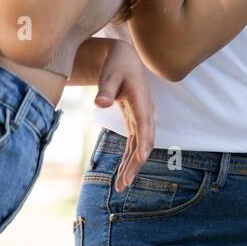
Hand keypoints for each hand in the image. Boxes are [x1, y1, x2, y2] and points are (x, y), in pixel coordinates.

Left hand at [92, 40, 154, 191]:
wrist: (125, 59)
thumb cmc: (117, 65)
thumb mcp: (109, 74)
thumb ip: (105, 89)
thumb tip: (100, 104)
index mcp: (142, 102)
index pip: (145, 126)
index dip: (144, 144)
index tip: (140, 160)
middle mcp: (146, 114)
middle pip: (145, 142)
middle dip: (136, 164)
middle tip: (124, 184)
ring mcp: (142, 120)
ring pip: (141, 147)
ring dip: (132, 166)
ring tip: (120, 186)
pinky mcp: (136, 123)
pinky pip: (135, 144)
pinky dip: (129, 159)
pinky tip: (121, 174)